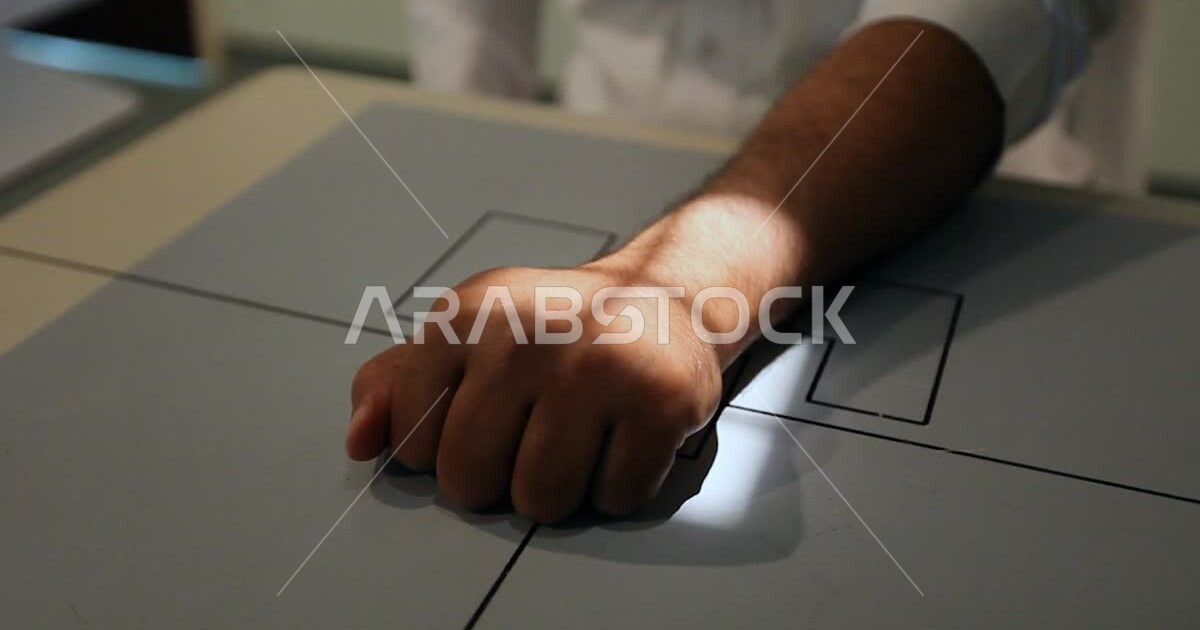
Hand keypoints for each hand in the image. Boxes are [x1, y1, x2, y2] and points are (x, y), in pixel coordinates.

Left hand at [345, 264, 724, 522]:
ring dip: (559, 489)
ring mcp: (598, 367)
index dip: (444, 452)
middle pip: (471, 483)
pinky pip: (614, 499)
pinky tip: (624, 438)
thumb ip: (396, 384)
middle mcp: (527, 335)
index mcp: (465, 316)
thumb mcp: (465, 335)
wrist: (663, 293)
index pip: (413, 445)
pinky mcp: (660, 401)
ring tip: (579, 438)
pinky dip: (618, 486)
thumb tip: (358, 443)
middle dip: (499, 480)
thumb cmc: (550, 328)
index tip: (483, 419)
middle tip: (533, 435)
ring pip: (542, 501)